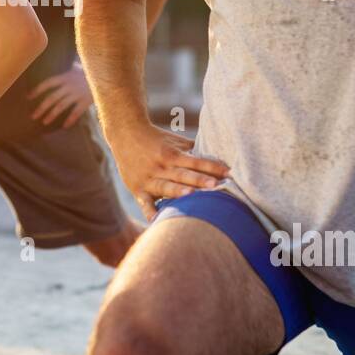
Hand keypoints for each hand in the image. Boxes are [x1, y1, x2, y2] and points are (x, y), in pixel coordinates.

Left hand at [27, 62, 93, 128]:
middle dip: (41, 107)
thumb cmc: (93, 70)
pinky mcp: (86, 101)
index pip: (48, 83)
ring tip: (44, 122)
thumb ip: (72, 68)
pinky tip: (65, 126)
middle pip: (52, 97)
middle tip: (33, 116)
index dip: (38, 90)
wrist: (107, 74)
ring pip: (61, 106)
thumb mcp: (80, 67)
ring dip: (52, 114)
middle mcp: (69, 85)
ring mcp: (77, 94)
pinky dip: (70, 119)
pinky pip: (76, 112)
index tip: (29, 97)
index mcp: (65, 76)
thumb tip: (70, 65)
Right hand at [107, 121, 230, 219]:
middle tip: (216, 186)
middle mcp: (161, 166)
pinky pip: (145, 202)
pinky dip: (150, 211)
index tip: (228, 173)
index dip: (212, 166)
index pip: (196, 161)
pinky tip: (157, 221)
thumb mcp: (175, 142)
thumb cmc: (156, 139)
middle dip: (199, 180)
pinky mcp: (138, 189)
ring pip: (165, 186)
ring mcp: (149, 178)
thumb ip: (194, 152)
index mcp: (172, 154)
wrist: (125, 134)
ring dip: (177, 192)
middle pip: (183, 174)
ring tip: (190, 197)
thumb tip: (219, 159)